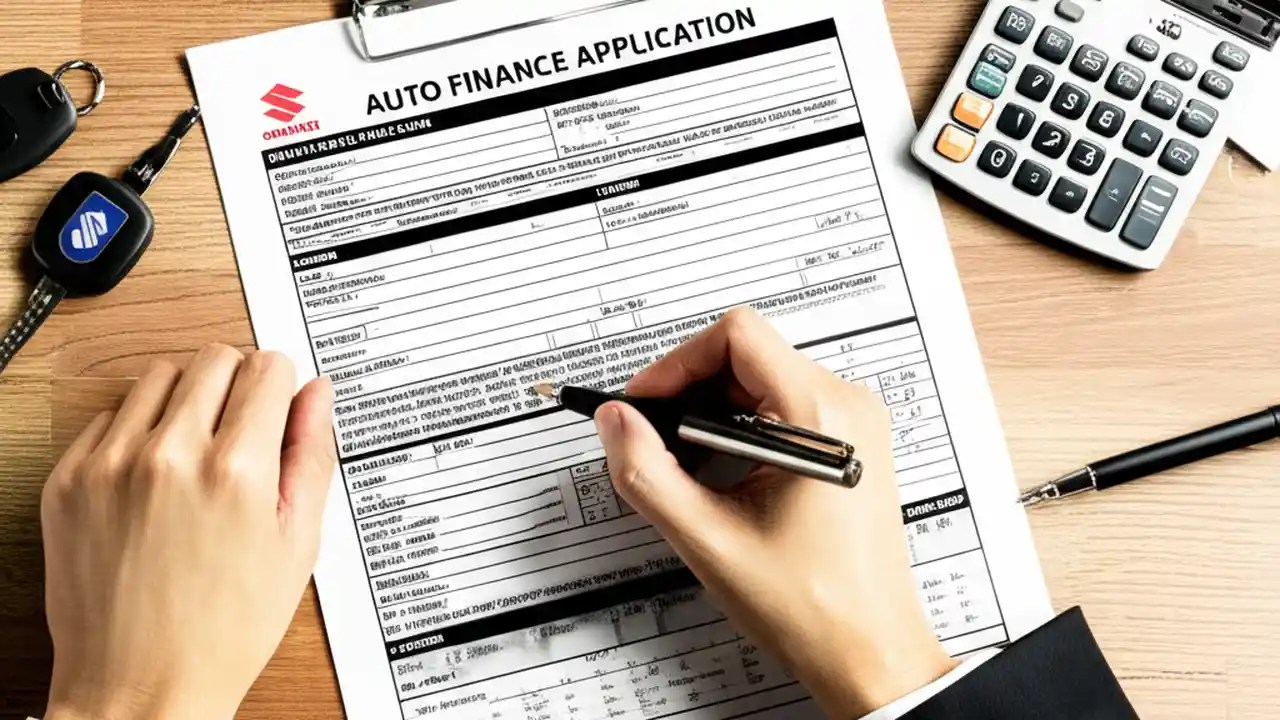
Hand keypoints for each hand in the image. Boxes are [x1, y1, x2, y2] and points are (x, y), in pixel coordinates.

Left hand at [40, 345, 335, 719]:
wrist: (141, 685)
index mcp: (237, 471)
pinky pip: (110, 415)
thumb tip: (317, 394)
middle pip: (216, 359)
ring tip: (198, 449)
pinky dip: (138, 430)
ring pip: (161, 376)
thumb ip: (311, 455)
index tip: (281, 405)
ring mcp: (111, 465)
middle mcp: (171, 456)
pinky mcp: (70, 479)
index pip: (269, 369)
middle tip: (244, 429)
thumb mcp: (296, 544)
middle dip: (240, 382)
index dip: (284, 387)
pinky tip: (157, 475)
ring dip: (187, 397)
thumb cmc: (223, 629)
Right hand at [593, 308, 954, 716]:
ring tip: (687, 471)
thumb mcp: (709, 540)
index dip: (676, 363)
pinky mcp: (849, 446)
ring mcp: (853, 427)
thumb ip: (648, 473)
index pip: (736, 336)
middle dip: (688, 393)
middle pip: (746, 356)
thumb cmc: (815, 607)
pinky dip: (737, 432)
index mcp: (822, 419)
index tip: (643, 403)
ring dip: (710, 416)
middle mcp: (848, 409)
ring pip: (760, 382)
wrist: (870, 653)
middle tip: (652, 441)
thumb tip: (616, 423)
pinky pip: (781, 409)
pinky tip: (720, 478)